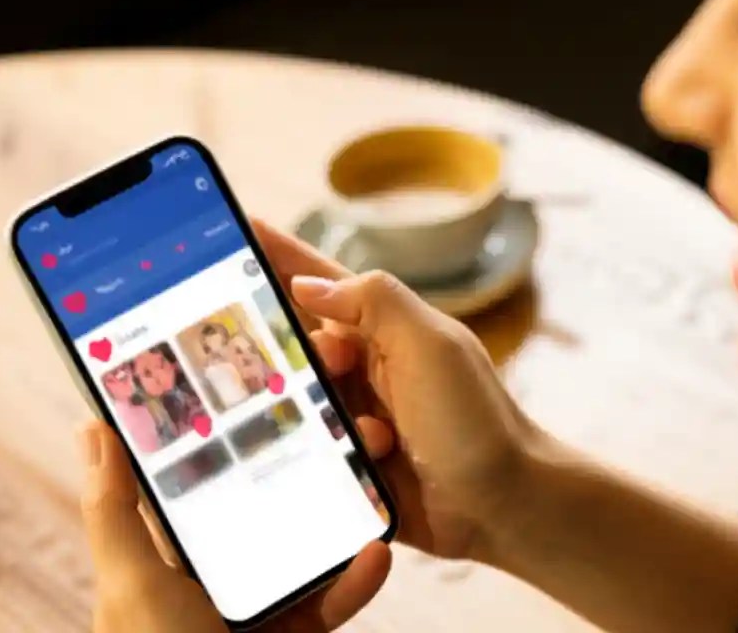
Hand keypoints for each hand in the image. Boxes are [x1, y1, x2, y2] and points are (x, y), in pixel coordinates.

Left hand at [79, 420, 391, 631]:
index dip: (227, 433)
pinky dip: (359, 579)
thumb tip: (93, 429)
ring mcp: (263, 605)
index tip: (262, 386)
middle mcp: (220, 572)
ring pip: (312, 546)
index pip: (200, 479)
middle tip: (339, 421)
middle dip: (307, 464)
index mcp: (172, 553)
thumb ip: (116, 512)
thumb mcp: (131, 585)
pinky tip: (378, 553)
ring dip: (345, 515)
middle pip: (270, 503)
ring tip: (369, 475)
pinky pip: (336, 600)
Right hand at [253, 220, 540, 560]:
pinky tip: (366, 467)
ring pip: (297, 405)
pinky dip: (323, 460)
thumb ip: (375, 302)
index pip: (319, 284)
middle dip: (290, 360)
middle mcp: (370, 369)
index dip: (276, 258)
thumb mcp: (430, 345)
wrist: (507, 507)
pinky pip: (308, 457)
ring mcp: (359, 419)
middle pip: (297, 349)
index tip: (230, 230)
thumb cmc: (475, 421)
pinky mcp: (353, 468)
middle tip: (326, 375)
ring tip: (376, 435)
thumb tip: (308, 285)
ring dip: (323, 420)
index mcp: (389, 329)